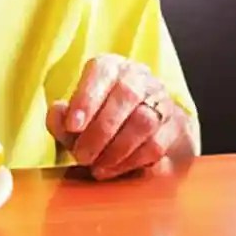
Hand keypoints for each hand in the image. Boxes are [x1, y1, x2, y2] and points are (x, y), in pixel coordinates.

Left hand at [46, 54, 193, 180]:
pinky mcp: (177, 125)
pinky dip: (132, 160)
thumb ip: (60, 118)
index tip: (72, 126)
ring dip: (117, 148)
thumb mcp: (73, 118)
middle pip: (127, 96)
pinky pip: (157, 144)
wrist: (140, 130)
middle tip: (82, 155)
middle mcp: (139, 77)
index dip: (86, 98)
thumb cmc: (96, 121)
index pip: (102, 71)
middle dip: (100, 130)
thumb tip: (59, 112)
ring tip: (97, 165)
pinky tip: (114, 169)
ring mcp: (162, 99)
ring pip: (144, 121)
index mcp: (110, 67)